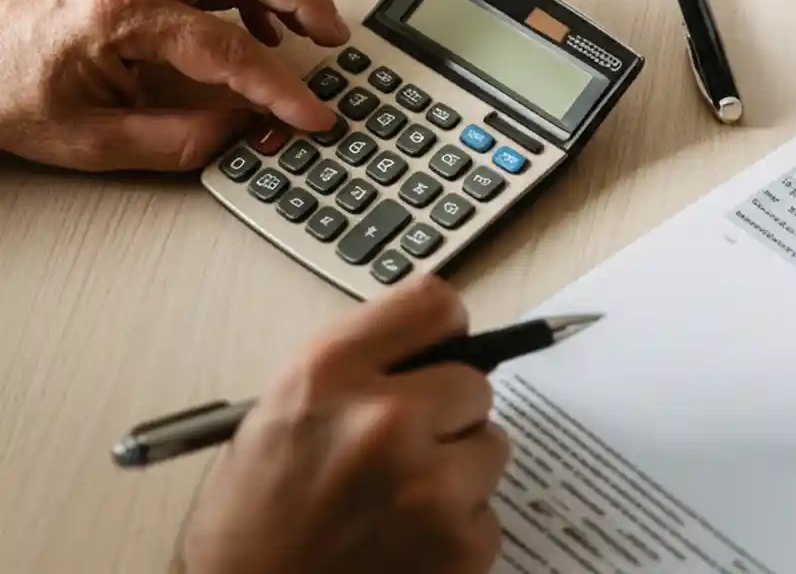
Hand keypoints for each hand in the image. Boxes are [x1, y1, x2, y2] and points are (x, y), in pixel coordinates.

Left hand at [0, 0, 343, 171]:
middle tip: (335, 36)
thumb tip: (242, 132)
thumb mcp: (90, 140)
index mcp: (120, 12)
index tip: (312, 113)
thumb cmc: (0, 83)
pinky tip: (255, 19)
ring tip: (311, 26)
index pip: (230, 49)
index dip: (282, 88)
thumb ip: (179, 141)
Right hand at [175, 275, 508, 573]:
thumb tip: (427, 354)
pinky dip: (457, 531)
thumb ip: (356, 374)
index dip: (443, 330)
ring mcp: (429, 485)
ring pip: (491, 447)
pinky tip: (406, 545)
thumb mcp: (281, 417)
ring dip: (458, 471)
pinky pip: (488, 514)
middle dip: (448, 414)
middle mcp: (385, 419)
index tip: (443, 347)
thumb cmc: (250, 526)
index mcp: (329, 374)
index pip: (433, 304)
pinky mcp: (461, 542)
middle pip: (474, 383)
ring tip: (398, 504)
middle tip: (404, 450)